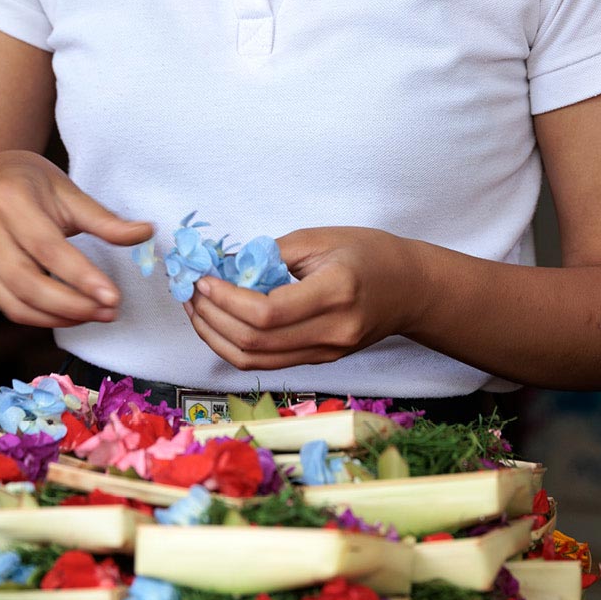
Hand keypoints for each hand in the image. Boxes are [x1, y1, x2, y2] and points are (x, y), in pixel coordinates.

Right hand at [0, 151, 150, 329]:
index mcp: (10, 199)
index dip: (81, 276)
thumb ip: (104, 218)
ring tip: (97, 315)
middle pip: (26, 281)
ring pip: (15, 302)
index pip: (47, 246)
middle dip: (72, 305)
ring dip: (59, 317)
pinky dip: (42, 318)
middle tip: (109, 311)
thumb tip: (147, 233)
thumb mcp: (67, 191)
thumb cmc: (30, 183)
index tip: (113, 296)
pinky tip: (71, 315)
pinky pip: (9, 308)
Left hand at [184, 227, 420, 370]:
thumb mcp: (320, 238)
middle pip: (255, 342)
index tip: (202, 279)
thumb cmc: (369, 253)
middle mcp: (332, 332)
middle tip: (190, 292)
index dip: (225, 299)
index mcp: (336, 293)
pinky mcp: (320, 360)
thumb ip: (270, 255)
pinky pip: (266, 361)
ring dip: (216, 336)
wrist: (410, 289)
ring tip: (196, 309)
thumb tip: (222, 267)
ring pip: (255, 361)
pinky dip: (235, 344)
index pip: (267, 313)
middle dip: (211, 318)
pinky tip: (219, 322)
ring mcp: (327, 353)